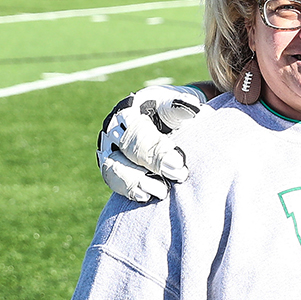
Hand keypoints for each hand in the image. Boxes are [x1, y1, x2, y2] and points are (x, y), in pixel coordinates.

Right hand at [99, 85, 204, 201]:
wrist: (162, 119)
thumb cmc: (171, 110)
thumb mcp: (177, 103)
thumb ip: (181, 106)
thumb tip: (191, 107)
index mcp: (128, 110)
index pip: (137, 132)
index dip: (157, 150)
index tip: (178, 163)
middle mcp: (113, 130)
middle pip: (125, 150)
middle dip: (154, 165)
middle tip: (179, 175)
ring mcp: (109, 149)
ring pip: (113, 168)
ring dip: (136, 183)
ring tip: (162, 192)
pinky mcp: (113, 166)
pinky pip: (113, 181)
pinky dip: (128, 190)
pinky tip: (146, 196)